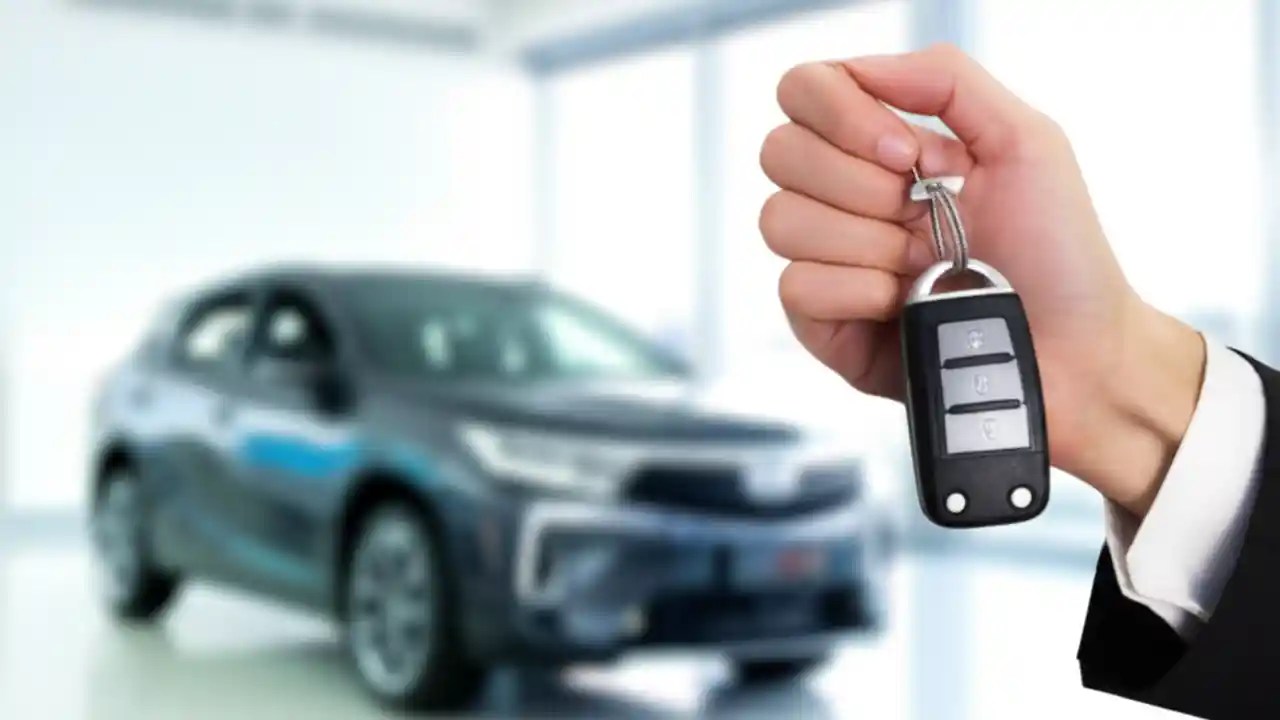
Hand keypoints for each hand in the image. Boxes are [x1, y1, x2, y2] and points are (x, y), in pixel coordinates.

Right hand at [759, 44, 1204, 516]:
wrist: (1076, 354)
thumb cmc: (1060, 255)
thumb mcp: (1024, 140)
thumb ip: (945, 80)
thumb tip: (856, 68)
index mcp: (882, 147)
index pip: (804, 91)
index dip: (841, 112)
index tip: (908, 152)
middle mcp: (844, 199)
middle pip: (780, 152)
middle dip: (862, 184)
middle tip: (923, 215)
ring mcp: (828, 262)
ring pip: (781, 220)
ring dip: (866, 243)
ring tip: (922, 265)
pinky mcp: (821, 325)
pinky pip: (797, 286)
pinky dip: (859, 291)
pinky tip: (903, 303)